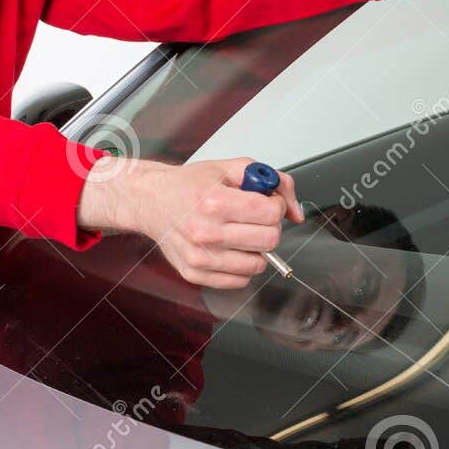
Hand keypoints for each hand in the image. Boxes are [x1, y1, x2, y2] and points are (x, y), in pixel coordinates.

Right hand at [75, 157, 304, 288]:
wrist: (152, 200)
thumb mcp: (232, 168)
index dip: (276, 204)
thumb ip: (274, 181)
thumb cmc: (190, 185)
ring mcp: (199, 256)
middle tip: (255, 217)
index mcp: (214, 201)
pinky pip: (240, 280)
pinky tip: (230, 247)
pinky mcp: (195, 274)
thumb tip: (296, 213)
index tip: (266, 201)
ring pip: (258, 264)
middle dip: (269, 226)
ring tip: (241, 232)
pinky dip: (242, 264)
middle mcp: (205, 231)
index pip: (271, 213)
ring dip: (257, 248)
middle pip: (269, 240)